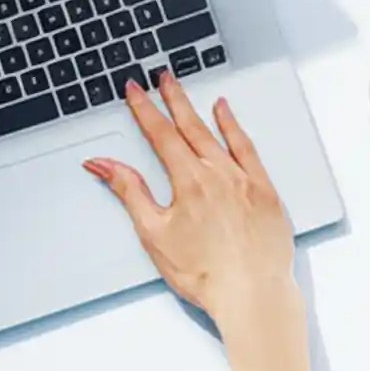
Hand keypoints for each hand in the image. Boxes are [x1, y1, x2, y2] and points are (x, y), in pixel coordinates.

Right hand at [83, 74, 294, 324]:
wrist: (252, 293)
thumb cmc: (205, 273)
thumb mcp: (154, 233)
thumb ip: (129, 192)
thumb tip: (104, 164)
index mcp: (188, 181)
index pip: (160, 135)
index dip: (144, 110)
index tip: (135, 90)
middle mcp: (217, 173)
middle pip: (189, 127)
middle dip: (172, 100)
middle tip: (161, 77)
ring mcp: (244, 180)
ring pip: (218, 134)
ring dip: (199, 110)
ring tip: (186, 90)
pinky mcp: (266, 191)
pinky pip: (248, 149)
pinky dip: (235, 128)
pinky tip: (227, 114)